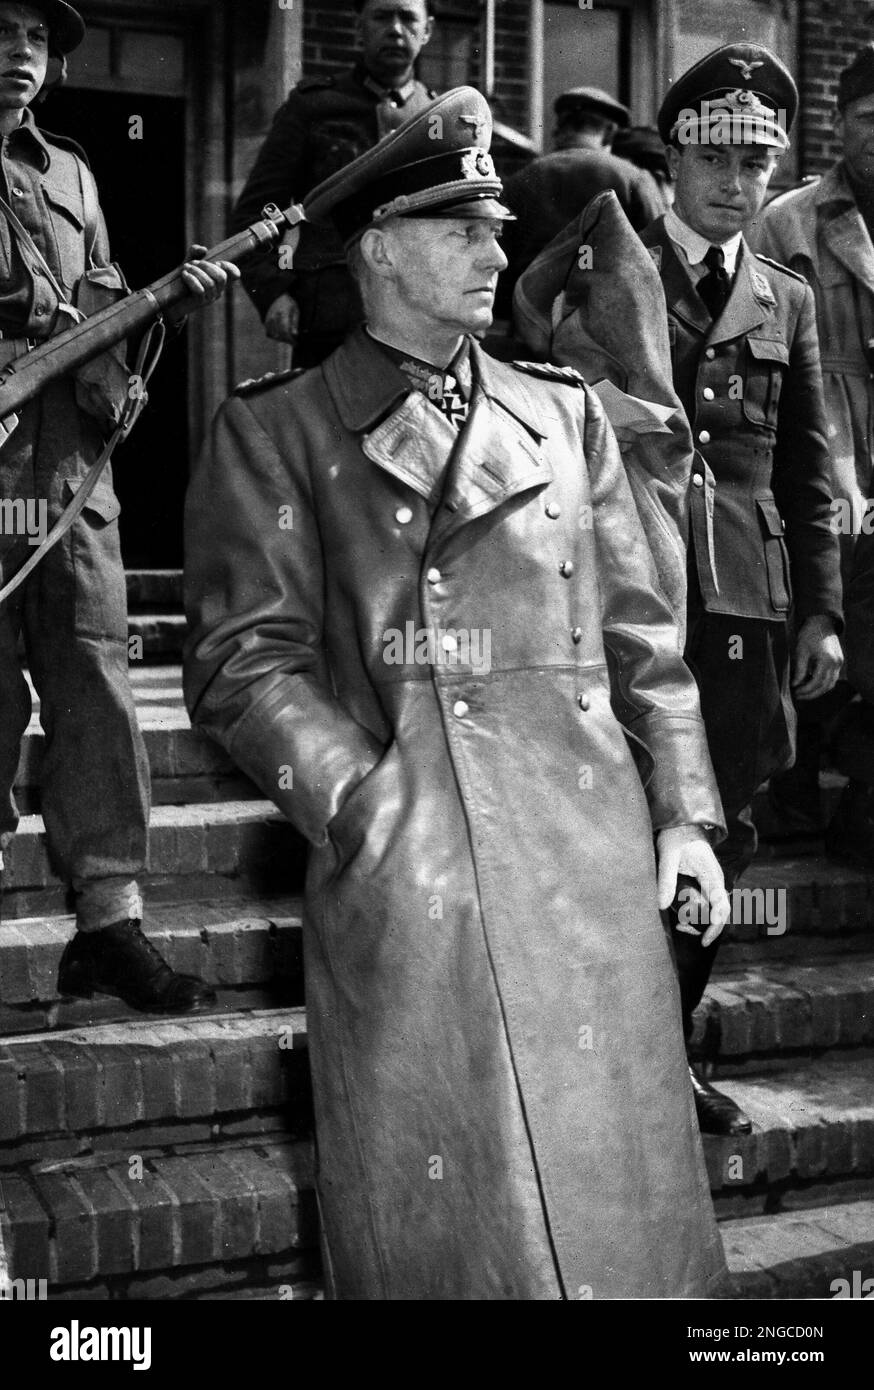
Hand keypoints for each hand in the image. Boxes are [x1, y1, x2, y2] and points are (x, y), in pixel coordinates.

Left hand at [180, 243, 239, 304]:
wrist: (173, 296)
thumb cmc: (184, 277)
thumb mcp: (189, 261)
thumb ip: (195, 252)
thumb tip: (203, 249)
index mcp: (219, 281)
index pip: (234, 275)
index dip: (231, 267)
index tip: (218, 262)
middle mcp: (218, 290)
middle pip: (221, 277)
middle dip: (207, 266)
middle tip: (193, 262)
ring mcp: (210, 298)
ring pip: (209, 283)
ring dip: (196, 272)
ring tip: (185, 267)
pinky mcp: (200, 303)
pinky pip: (200, 291)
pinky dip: (192, 280)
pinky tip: (184, 274)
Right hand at [265, 292, 299, 342]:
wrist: (277, 295)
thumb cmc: (289, 303)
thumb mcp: (295, 310)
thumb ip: (295, 322)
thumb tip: (295, 334)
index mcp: (283, 314)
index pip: (285, 331)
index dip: (290, 340)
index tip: (295, 343)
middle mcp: (274, 317)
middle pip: (279, 335)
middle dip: (287, 340)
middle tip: (292, 342)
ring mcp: (268, 319)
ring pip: (274, 335)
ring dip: (281, 339)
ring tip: (287, 338)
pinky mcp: (265, 321)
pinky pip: (269, 333)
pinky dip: (275, 336)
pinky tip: (281, 335)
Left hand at [656, 824, 729, 947]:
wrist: (680, 823)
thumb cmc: (676, 836)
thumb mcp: (668, 856)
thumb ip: (666, 879)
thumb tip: (662, 906)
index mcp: (712, 876)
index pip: (721, 908)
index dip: (715, 927)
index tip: (704, 940)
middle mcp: (715, 882)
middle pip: (717, 913)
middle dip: (704, 927)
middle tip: (682, 930)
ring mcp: (711, 883)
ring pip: (710, 910)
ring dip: (697, 921)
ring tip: (679, 924)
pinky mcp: (703, 884)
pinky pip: (704, 903)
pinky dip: (694, 912)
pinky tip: (680, 915)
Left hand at [792, 615, 842, 700]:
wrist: (821, 622)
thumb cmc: (809, 634)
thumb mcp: (801, 651)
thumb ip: (799, 670)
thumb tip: (795, 685)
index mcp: (827, 660)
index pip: (816, 682)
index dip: (805, 689)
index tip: (794, 691)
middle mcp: (836, 663)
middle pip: (825, 686)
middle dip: (811, 693)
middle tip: (798, 696)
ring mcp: (839, 663)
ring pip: (830, 684)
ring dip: (817, 690)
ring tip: (803, 692)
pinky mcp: (839, 662)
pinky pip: (832, 678)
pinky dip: (822, 684)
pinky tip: (811, 685)